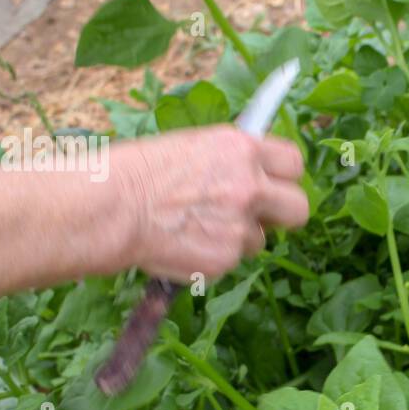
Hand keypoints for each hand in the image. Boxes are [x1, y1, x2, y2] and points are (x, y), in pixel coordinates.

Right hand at [114, 128, 310, 282]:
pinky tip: (182, 243)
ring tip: (196, 227)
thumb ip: (231, 161)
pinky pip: (230, 262)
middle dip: (282, 216)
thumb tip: (253, 173)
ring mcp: (240, 226)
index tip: (274, 184)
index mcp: (241, 149)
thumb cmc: (138, 172)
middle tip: (258, 217)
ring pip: (259, 241)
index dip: (284, 177)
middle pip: (299, 209)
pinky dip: (211, 257)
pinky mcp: (224, 259)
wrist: (110, 208)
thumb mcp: (192, 147)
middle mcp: (249, 186)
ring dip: (237, 239)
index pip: (294, 163)